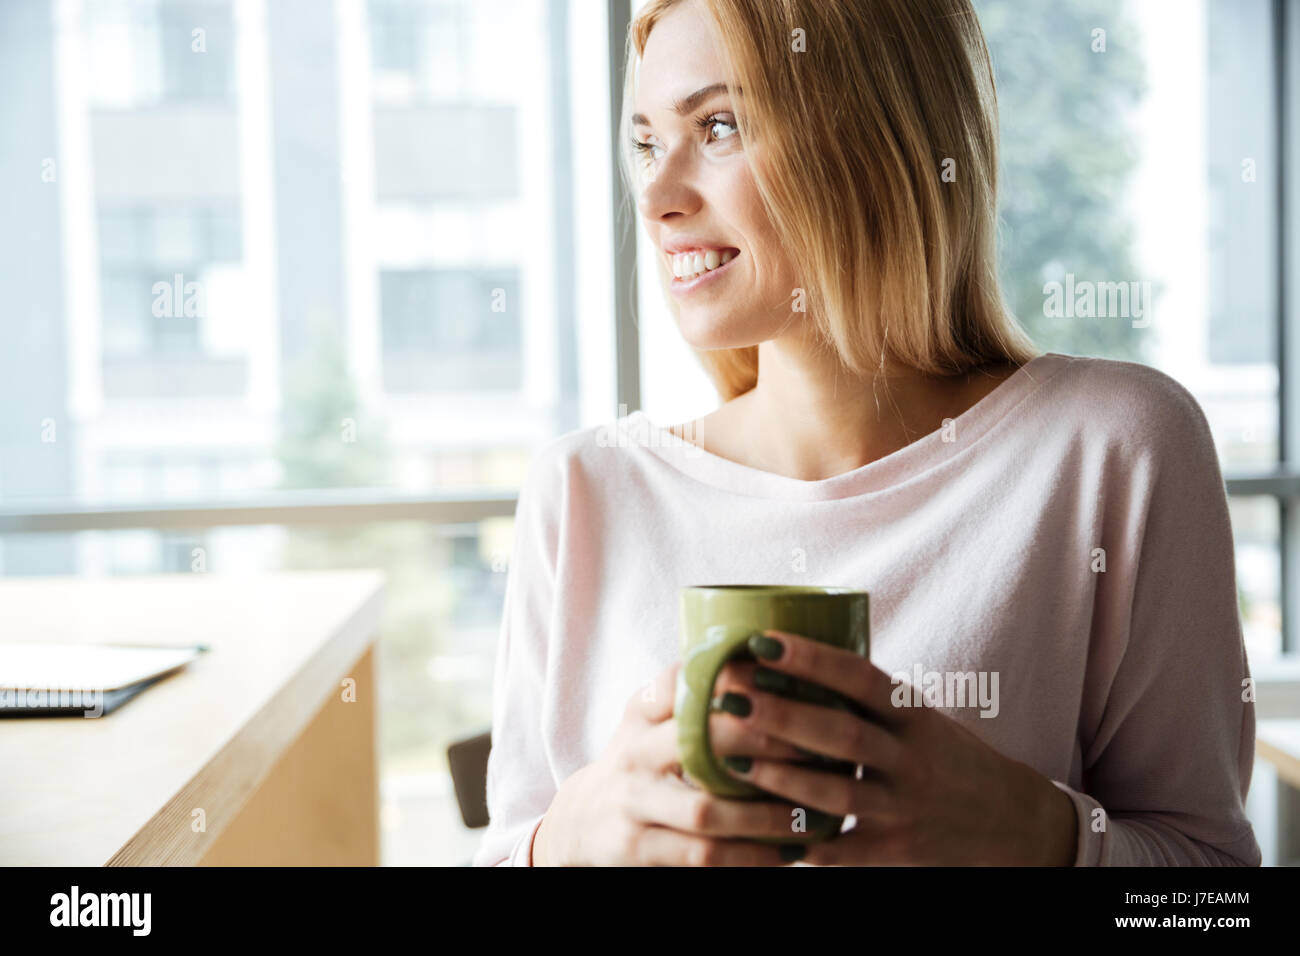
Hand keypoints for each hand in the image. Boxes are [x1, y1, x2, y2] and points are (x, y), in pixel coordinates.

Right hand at [531, 660, 817, 864]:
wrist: (581, 821)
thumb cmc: (641, 760)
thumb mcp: (652, 719)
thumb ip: (696, 691)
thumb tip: (773, 653)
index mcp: (642, 710)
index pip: (683, 680)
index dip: (732, 677)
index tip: (785, 677)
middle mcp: (634, 752)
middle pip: (699, 740)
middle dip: (762, 742)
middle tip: (817, 745)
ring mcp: (633, 803)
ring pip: (706, 810)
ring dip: (765, 814)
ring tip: (812, 812)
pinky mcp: (639, 849)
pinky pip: (703, 856)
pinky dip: (750, 857)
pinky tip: (789, 852)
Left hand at [709, 631, 1078, 864]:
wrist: (1012, 822)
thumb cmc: (946, 757)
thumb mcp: (918, 718)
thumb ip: (865, 699)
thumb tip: (786, 656)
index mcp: (913, 715)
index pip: (860, 678)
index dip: (811, 658)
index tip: (762, 640)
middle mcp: (911, 758)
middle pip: (842, 734)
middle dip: (782, 716)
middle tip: (730, 698)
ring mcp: (905, 807)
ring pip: (838, 793)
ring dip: (781, 780)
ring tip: (731, 763)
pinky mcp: (898, 851)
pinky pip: (846, 852)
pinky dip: (808, 847)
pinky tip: (767, 839)